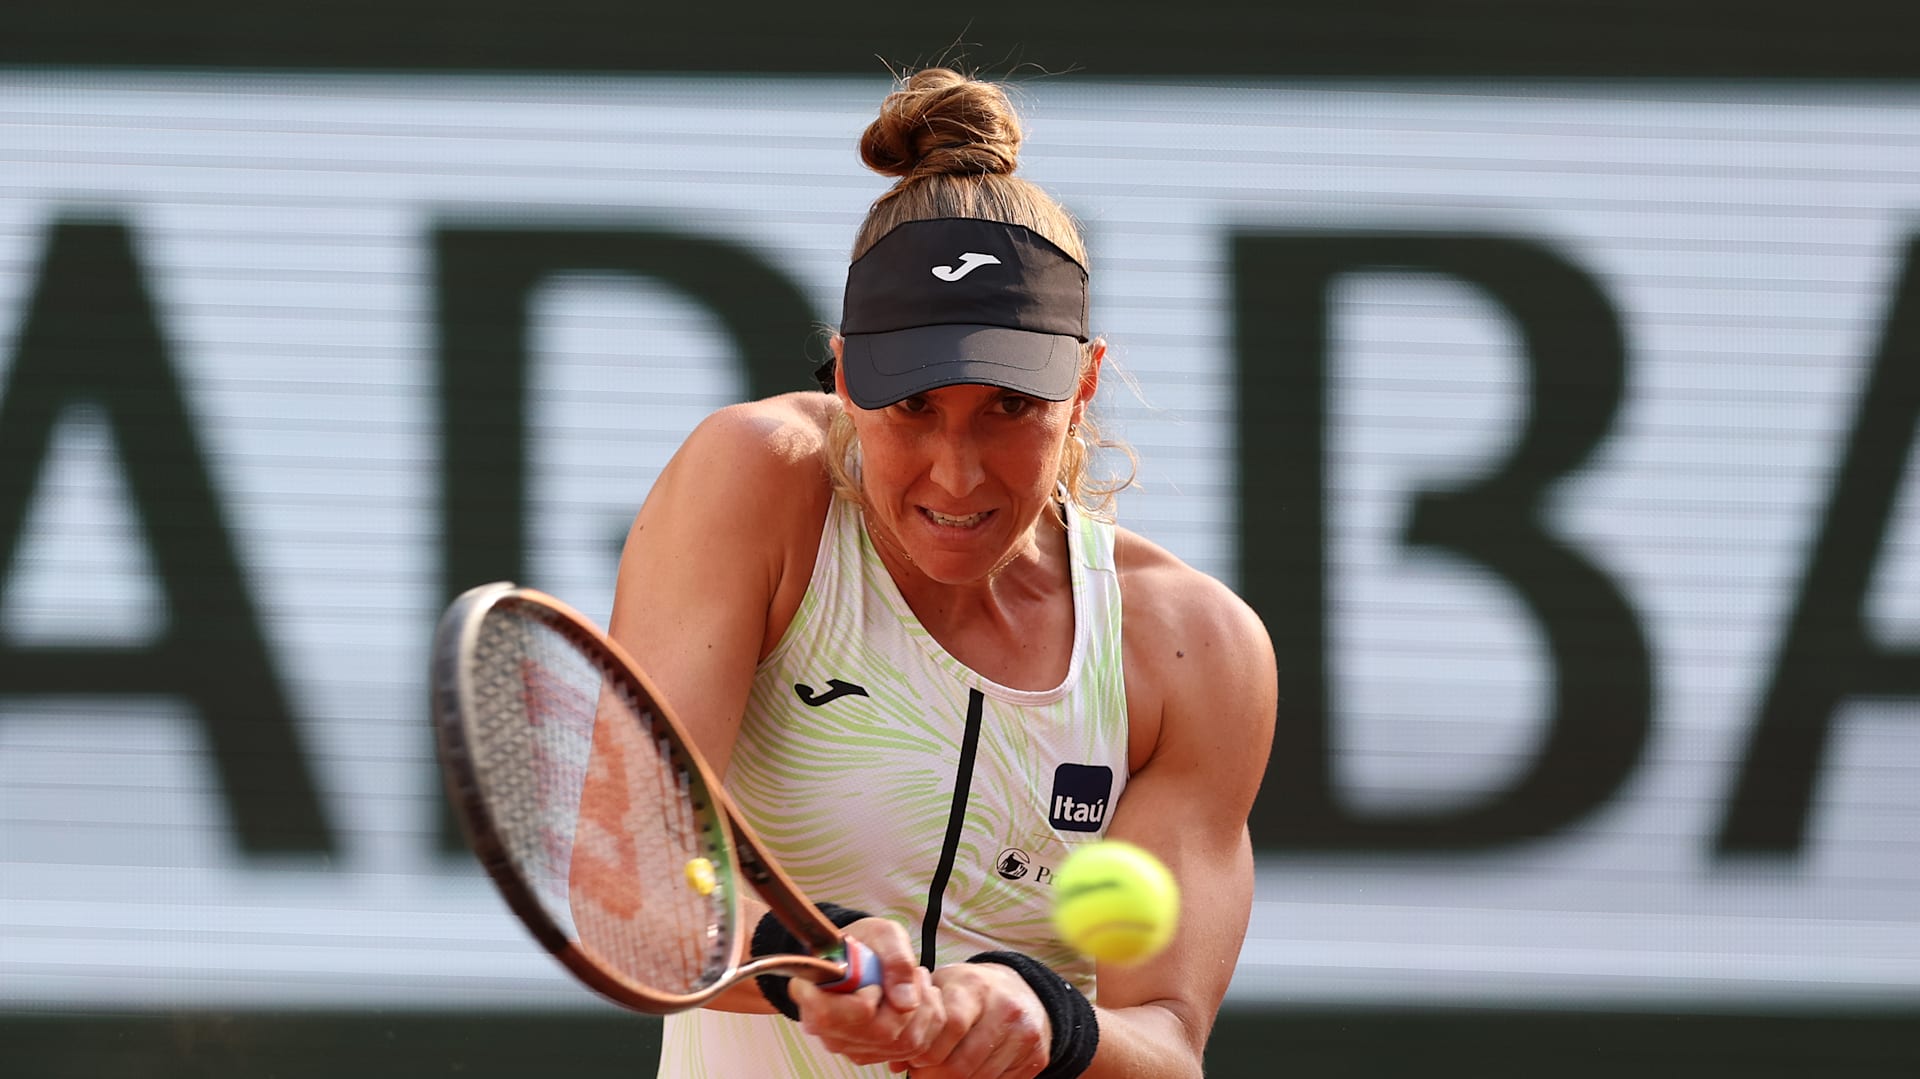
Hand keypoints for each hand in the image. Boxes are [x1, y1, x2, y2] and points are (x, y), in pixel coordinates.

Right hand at [790, 917, 942, 1066]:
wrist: (859, 958)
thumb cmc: (865, 942)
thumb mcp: (883, 933)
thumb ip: (896, 960)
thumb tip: (906, 1003)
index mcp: (813, 998)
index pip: (844, 1016)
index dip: (868, 998)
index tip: (875, 980)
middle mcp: (827, 1032)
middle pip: (883, 1034)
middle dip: (909, 1001)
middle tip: (912, 973)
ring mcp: (849, 1048)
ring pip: (903, 1045)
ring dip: (922, 1011)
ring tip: (915, 983)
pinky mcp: (870, 1055)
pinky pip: (913, 1051)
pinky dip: (926, 1024)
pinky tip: (915, 1001)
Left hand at [885, 960, 1051, 1078]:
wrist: (1021, 991)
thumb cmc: (969, 992)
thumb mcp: (941, 990)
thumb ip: (917, 1017)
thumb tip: (892, 1059)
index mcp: (975, 986)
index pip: (949, 1026)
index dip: (925, 1051)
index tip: (911, 1058)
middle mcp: (1005, 1007)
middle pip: (961, 1063)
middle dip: (933, 1075)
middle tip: (921, 1072)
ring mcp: (1025, 1033)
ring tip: (939, 1072)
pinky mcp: (1036, 1055)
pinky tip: (966, 1072)